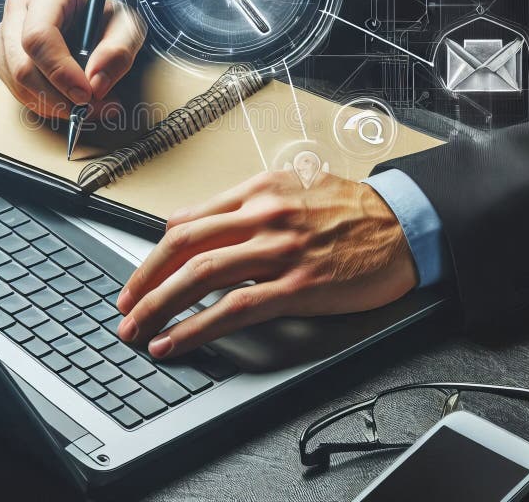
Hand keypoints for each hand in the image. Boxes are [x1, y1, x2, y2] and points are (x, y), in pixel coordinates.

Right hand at [0, 0, 145, 118]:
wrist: (95, 24)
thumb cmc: (108, 21)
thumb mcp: (128, 30)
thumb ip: (119, 53)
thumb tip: (95, 82)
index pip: (39, 36)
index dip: (60, 71)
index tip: (85, 94)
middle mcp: (22, 7)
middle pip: (22, 64)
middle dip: (56, 96)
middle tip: (88, 109)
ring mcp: (7, 31)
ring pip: (16, 82)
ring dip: (51, 104)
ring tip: (84, 107)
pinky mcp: (4, 55)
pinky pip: (15, 89)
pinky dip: (43, 104)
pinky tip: (66, 100)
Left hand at [115, 168, 416, 358]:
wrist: (404, 224)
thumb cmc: (349, 209)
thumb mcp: (290, 187)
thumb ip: (240, 204)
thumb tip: (191, 222)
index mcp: (257, 190)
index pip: (188, 221)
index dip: (154, 252)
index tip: (138, 275)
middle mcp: (262, 215)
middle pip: (184, 246)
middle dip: (144, 279)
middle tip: (124, 306)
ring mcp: (279, 251)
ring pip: (201, 274)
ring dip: (159, 304)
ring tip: (137, 327)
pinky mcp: (298, 286)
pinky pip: (236, 308)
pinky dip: (198, 327)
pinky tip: (176, 341)